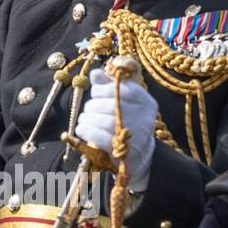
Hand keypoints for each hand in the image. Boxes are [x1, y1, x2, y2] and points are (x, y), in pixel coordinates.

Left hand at [74, 67, 157, 192]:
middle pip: (110, 105)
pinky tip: (82, 128)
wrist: (138, 153)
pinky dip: (86, 130)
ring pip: (103, 121)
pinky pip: (100, 137)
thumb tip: (95, 74)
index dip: (102, 89)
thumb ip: (109, 85)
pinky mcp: (124, 151)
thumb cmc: (126, 120)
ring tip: (84, 119)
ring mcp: (136, 136)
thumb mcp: (122, 100)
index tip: (96, 93)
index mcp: (146, 101)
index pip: (121, 88)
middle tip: (88, 109)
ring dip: (87, 118)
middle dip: (93, 105)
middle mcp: (144, 118)